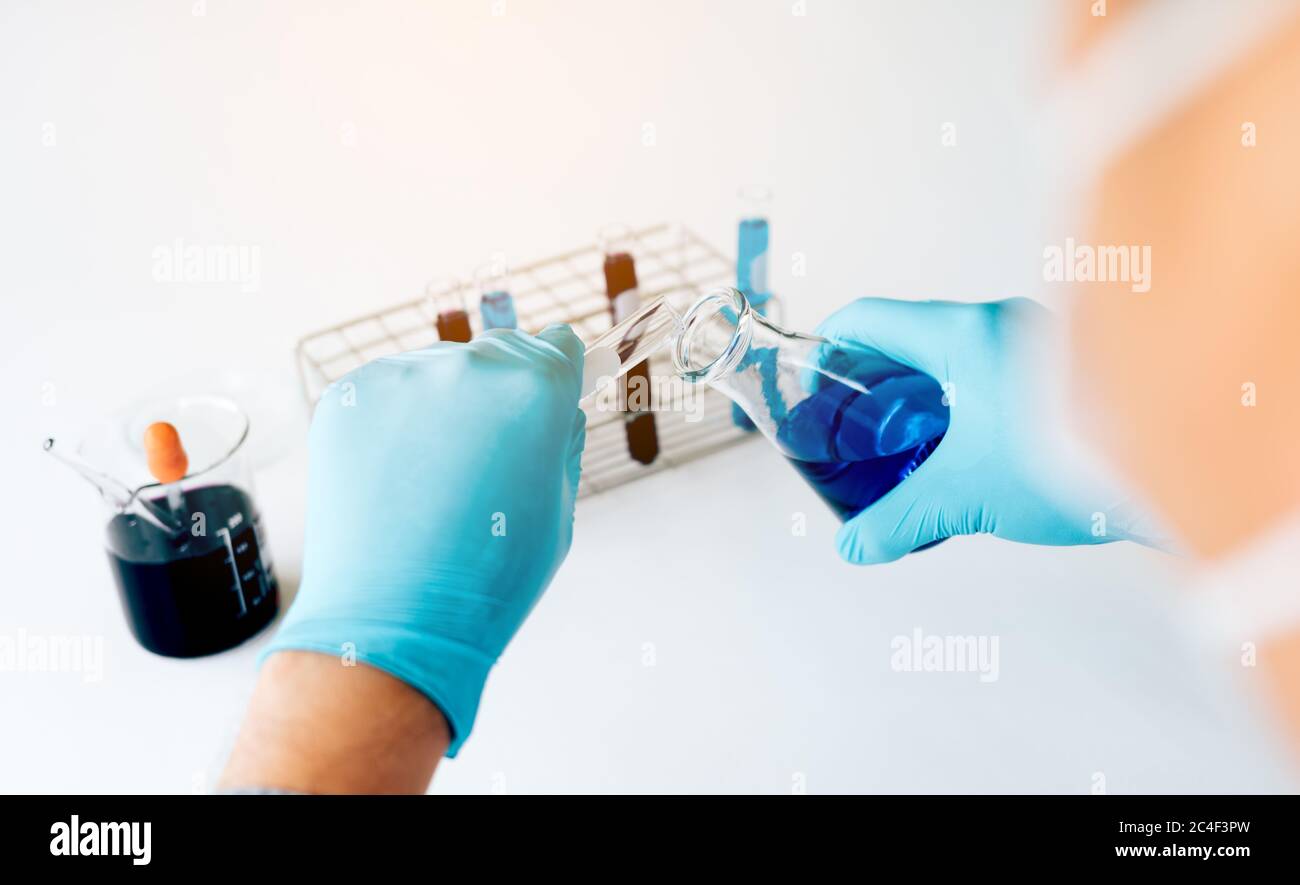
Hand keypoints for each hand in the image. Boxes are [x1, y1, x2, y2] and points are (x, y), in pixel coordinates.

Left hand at [264, 326, 585, 754]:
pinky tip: (395, 481)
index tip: (545, 403)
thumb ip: (560, 440)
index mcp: (534, 389)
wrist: (393, 620)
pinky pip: (386, 394)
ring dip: (443, 409)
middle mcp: (467, 367)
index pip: (558, 346)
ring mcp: (400, 378)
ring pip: (438, 374)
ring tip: (432, 483)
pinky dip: (394, 425)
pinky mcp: (347, 398)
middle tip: (486, 464)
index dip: (557, 377)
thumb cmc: (486, 577)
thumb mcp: (559, 509)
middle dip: (499, 397)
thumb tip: (555, 407)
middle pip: (497, 356)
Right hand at [816, 298, 1137, 563]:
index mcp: (961, 333)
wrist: (1175, 470)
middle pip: (914, 339)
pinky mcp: (1072, 373)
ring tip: (917, 454)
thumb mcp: (964, 497)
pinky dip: (975, 410)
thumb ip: (898, 521)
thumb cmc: (1067, 463)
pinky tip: (976, 459)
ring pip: (961, 360)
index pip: (870, 319)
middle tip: (860, 431)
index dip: (830, 348)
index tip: (815, 380)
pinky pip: (1002, 377)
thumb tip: (856, 545)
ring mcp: (1042, 344)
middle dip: (880, 387)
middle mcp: (1000, 325)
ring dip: (931, 402)